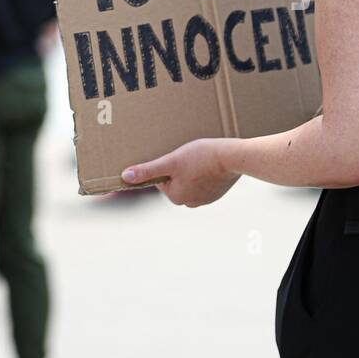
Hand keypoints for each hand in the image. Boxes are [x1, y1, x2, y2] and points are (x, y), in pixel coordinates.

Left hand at [121, 138, 238, 207]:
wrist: (233, 157)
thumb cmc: (201, 157)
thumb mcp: (171, 161)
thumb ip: (149, 170)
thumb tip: (125, 176)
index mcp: (176, 197)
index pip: (162, 180)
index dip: (167, 165)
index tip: (175, 155)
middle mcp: (189, 202)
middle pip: (176, 181)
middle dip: (179, 168)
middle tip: (187, 155)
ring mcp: (205, 199)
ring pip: (190, 181)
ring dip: (191, 171)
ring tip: (199, 158)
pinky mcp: (217, 193)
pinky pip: (204, 183)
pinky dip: (204, 174)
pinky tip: (209, 163)